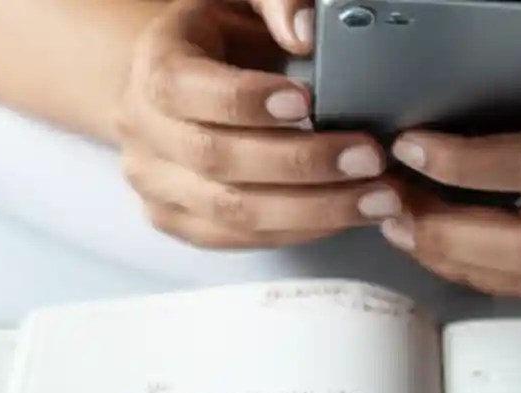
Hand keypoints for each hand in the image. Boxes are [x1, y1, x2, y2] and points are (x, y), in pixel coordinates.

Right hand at [119, 0, 400, 247]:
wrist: (179, 86)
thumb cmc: (222, 42)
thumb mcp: (243, 2)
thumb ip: (277, 1)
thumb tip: (304, 31)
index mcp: (155, 65)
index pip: (185, 88)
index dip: (246, 100)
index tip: (307, 101)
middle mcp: (143, 129)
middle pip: (216, 159)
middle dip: (302, 163)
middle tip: (368, 158)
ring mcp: (155, 184)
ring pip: (232, 212)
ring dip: (313, 210)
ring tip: (376, 198)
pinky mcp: (177, 222)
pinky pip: (240, 240)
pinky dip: (300, 232)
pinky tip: (346, 216)